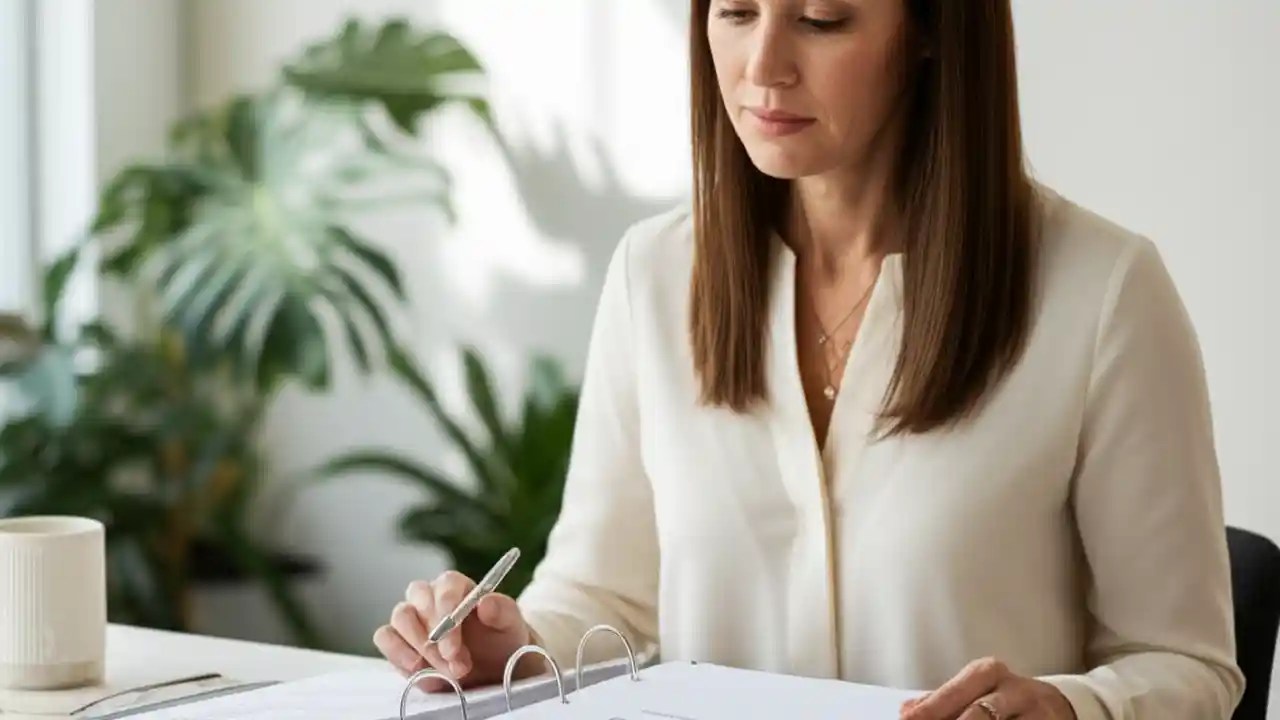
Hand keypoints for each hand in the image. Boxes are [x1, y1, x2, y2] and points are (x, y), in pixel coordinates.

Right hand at [372, 570, 544, 690]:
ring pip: (401, 617)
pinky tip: (418, 668)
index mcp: (457, 586)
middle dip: (435, 634)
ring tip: (449, 671)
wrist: (491, 669)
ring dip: (422, 648)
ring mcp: (412, 617)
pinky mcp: (398, 640)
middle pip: (418, 598)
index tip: (455, 644)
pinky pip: (385, 637)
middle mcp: (430, 596)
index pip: (446, 585)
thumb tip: (486, 603)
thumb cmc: (500, 641)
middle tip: (456, 662)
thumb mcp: (511, 627)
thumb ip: (503, 612)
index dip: (448, 610)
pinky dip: (398, 652)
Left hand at [899, 657, 1076, 719]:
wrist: (1058, 705)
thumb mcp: (974, 691)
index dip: (929, 712)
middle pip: (978, 714)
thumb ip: (940, 701)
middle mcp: (1014, 690)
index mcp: (988, 673)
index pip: (953, 694)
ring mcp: (1037, 714)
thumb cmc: (1004, 700)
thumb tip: (906, 711)